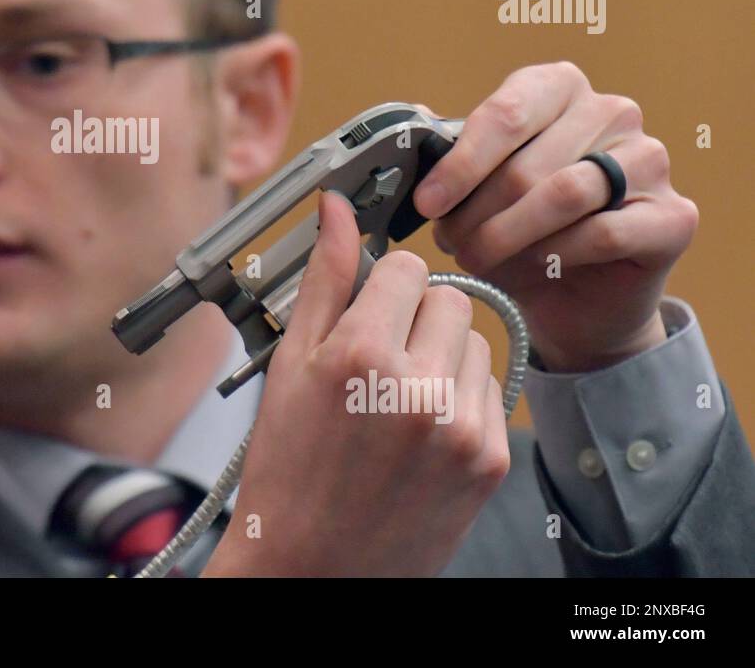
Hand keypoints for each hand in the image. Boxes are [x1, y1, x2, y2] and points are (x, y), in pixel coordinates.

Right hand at [202, 191, 508, 576]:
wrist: (313, 569)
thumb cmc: (288, 473)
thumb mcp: (289, 368)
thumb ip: (324, 281)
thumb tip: (337, 210)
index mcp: (360, 357)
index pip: (405, 268)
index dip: (381, 286)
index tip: (365, 311)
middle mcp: (419, 390)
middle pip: (448, 298)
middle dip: (414, 316)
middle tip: (378, 358)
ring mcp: (461, 428)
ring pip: (475, 341)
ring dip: (443, 355)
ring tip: (398, 398)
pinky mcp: (490, 460)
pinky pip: (490, 391)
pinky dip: (460, 398)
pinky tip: (419, 430)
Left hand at [411, 62, 698, 372]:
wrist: (573, 299)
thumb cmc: (519, 232)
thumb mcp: (476, 190)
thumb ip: (451, 159)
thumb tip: (412, 137)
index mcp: (558, 88)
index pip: (507, 113)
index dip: (460, 164)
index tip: (427, 204)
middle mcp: (611, 112)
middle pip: (527, 162)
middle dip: (476, 212)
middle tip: (451, 244)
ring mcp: (649, 160)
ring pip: (563, 194)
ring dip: (507, 236)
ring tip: (478, 259)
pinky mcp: (673, 215)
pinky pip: (601, 233)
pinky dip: (554, 257)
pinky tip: (531, 270)